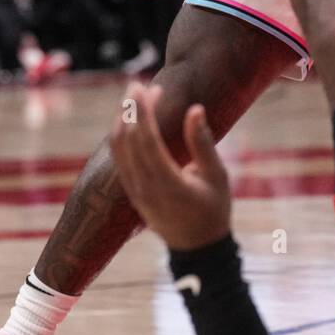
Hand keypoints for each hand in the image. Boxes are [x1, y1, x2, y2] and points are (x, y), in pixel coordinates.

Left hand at [111, 82, 230, 250]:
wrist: (198, 249)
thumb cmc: (214, 209)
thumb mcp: (217, 175)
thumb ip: (203, 142)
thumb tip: (194, 109)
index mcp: (168, 182)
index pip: (147, 140)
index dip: (143, 111)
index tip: (145, 88)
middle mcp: (145, 187)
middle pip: (127, 140)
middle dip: (129, 109)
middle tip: (136, 85)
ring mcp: (135, 192)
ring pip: (118, 150)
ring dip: (122, 121)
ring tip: (132, 100)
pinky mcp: (132, 194)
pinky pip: (119, 161)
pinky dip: (120, 137)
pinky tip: (129, 123)